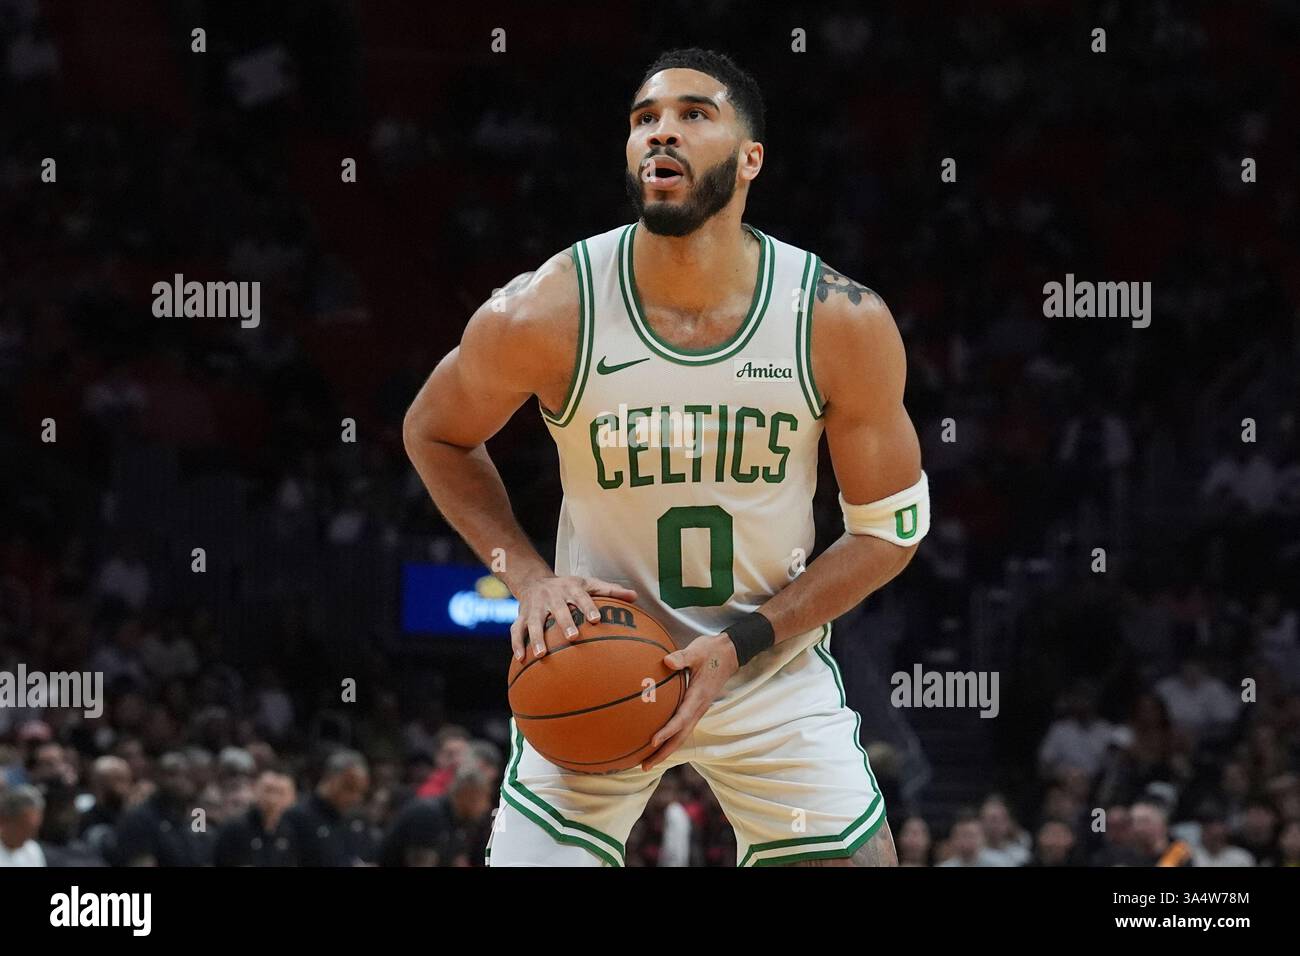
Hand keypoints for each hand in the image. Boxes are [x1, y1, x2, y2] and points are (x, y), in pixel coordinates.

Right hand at [510, 575, 637, 660]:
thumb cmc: (568, 586)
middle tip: (572, 637)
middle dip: (564, 622)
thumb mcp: (588, 583)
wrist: (534, 580)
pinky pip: (517, 630)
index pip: (581, 597)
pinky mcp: (521, 616)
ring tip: (541, 655)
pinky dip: (517, 644)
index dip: (588, 607)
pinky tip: (521, 659)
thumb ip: (610, 591)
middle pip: (558, 609)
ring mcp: (535, 607)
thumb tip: (635, 596)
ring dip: (536, 638)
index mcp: (570, 588)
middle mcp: (551, 596)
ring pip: (534, 622)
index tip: (596, 620)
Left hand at [641, 633, 737, 770]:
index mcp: (699, 696)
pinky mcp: (696, 708)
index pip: (681, 718)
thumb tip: (667, 661)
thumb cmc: (711, 651)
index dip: (667, 731)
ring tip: (647, 762)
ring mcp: (698, 710)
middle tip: (644, 766)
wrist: (730, 653)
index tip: (652, 742)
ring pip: (682, 735)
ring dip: (666, 750)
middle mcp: (699, 708)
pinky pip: (682, 728)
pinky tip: (657, 742)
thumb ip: (682, 657)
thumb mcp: (697, 650)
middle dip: (663, 752)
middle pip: (681, 737)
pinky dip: (670, 738)